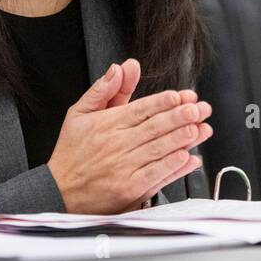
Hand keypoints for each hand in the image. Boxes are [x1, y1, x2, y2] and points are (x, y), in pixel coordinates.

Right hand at [46, 60, 212, 214]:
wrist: (58, 192)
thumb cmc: (72, 153)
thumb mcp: (79, 113)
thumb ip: (103, 89)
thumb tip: (120, 68)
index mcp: (107, 125)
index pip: (141, 109)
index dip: (164, 102)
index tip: (183, 96)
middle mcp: (117, 145)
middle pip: (155, 128)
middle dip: (182, 116)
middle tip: (201, 108)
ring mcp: (124, 168)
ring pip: (159, 150)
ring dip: (183, 139)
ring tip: (202, 128)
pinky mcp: (129, 190)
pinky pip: (156, 176)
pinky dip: (173, 167)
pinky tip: (188, 158)